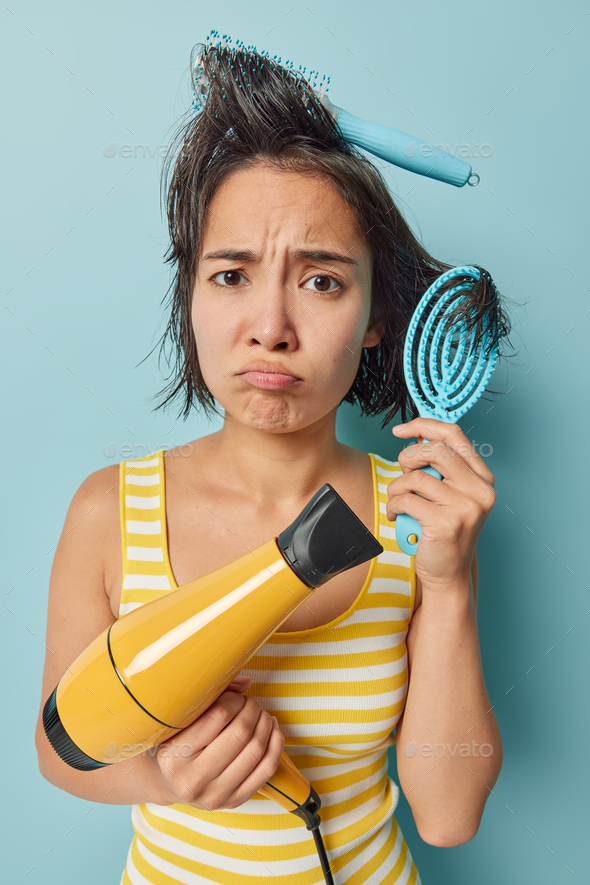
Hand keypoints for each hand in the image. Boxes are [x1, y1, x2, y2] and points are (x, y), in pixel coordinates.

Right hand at [155, 674, 284, 809]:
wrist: (168, 783)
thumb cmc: (176, 743)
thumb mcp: (182, 720)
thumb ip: (212, 697)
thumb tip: (247, 682)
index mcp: (175, 755)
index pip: (218, 716)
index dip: (234, 699)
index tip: (235, 697)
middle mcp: (194, 779)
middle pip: (241, 733)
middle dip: (252, 710)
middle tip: (250, 703)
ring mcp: (216, 794)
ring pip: (256, 750)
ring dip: (265, 724)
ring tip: (260, 714)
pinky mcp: (234, 800)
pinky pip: (267, 769)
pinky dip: (275, 744)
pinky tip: (272, 729)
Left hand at [387, 418, 495, 589]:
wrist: (448, 574)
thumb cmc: (443, 530)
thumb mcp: (448, 494)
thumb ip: (440, 468)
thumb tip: (417, 434)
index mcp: (482, 478)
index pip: (454, 435)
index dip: (424, 425)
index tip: (401, 430)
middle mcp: (479, 490)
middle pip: (435, 450)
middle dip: (408, 457)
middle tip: (402, 473)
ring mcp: (465, 507)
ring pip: (416, 477)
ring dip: (396, 487)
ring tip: (396, 500)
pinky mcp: (446, 523)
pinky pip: (407, 500)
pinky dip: (393, 505)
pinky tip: (395, 515)